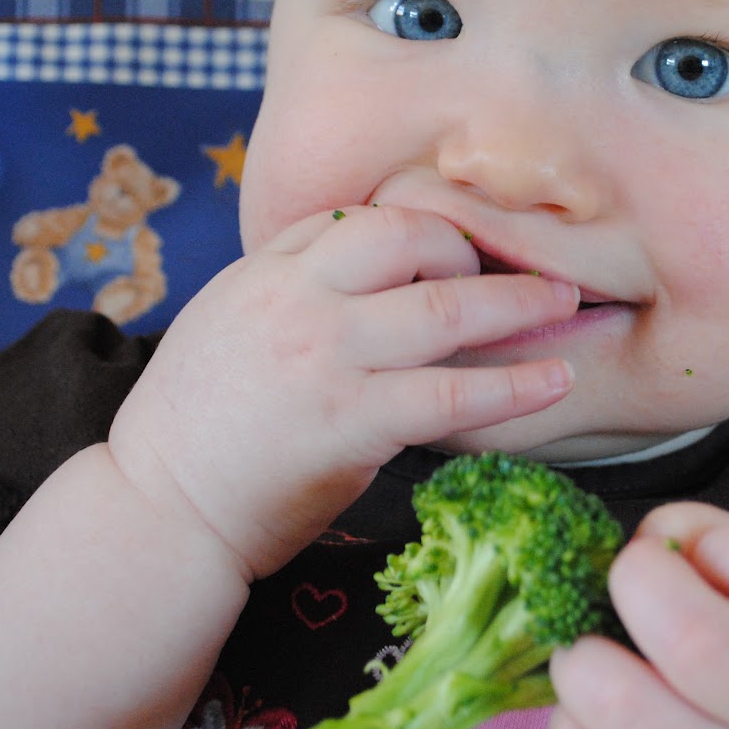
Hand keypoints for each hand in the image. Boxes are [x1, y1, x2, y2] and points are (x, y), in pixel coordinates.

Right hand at [107, 204, 579, 578]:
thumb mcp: (224, 324)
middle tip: (529, 271)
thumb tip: (362, 275)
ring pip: (446, 307)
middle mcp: (297, 297)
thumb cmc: (194, 429)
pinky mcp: (351, 422)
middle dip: (480, 250)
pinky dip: (515, 385)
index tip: (465, 249)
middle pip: (413, 238)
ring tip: (570, 303)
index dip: (426, 227)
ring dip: (520, 302)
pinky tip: (556, 380)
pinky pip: (452, 392)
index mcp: (265, 270)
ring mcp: (325, 356)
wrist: (158, 510)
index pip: (361, 218)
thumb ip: (288, 290)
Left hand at [548, 503, 728, 728]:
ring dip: (583, 655)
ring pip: (617, 702)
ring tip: (598, 652)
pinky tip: (598, 717)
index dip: (717, 541)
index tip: (701, 558)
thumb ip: (708, 540)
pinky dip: (570, 720)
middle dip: (634, 582)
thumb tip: (639, 551)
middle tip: (628, 581)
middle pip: (694, 642)